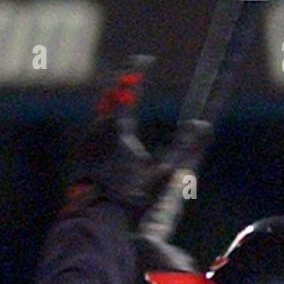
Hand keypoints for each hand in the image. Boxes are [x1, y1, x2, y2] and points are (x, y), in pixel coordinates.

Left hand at [62, 55, 211, 222]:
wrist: (96, 224)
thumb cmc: (130, 199)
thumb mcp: (161, 173)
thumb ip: (183, 148)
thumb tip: (203, 126)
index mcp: (118, 129)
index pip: (126, 89)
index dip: (136, 71)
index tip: (145, 60)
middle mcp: (98, 131)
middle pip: (108, 96)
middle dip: (121, 85)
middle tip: (131, 76)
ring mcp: (86, 145)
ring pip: (99, 115)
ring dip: (112, 106)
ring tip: (121, 101)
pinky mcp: (80, 159)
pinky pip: (92, 134)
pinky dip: (103, 127)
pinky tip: (108, 134)